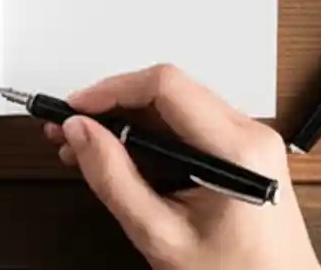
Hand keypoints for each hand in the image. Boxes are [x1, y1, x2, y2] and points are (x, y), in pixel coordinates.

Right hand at [45, 64, 320, 269]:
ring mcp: (250, 142)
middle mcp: (251, 134)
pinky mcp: (244, 153)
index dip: (111, 89)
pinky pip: (190, 127)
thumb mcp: (161, 235)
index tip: (75, 108)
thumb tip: (79, 132)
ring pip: (176, 107)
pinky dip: (150, 136)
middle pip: (169, 91)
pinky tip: (121, 158)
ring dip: (128, 121)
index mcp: (237, 149)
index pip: (165, 85)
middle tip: (70, 129)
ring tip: (86, 148)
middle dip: (113, 106)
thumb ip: (114, 179)